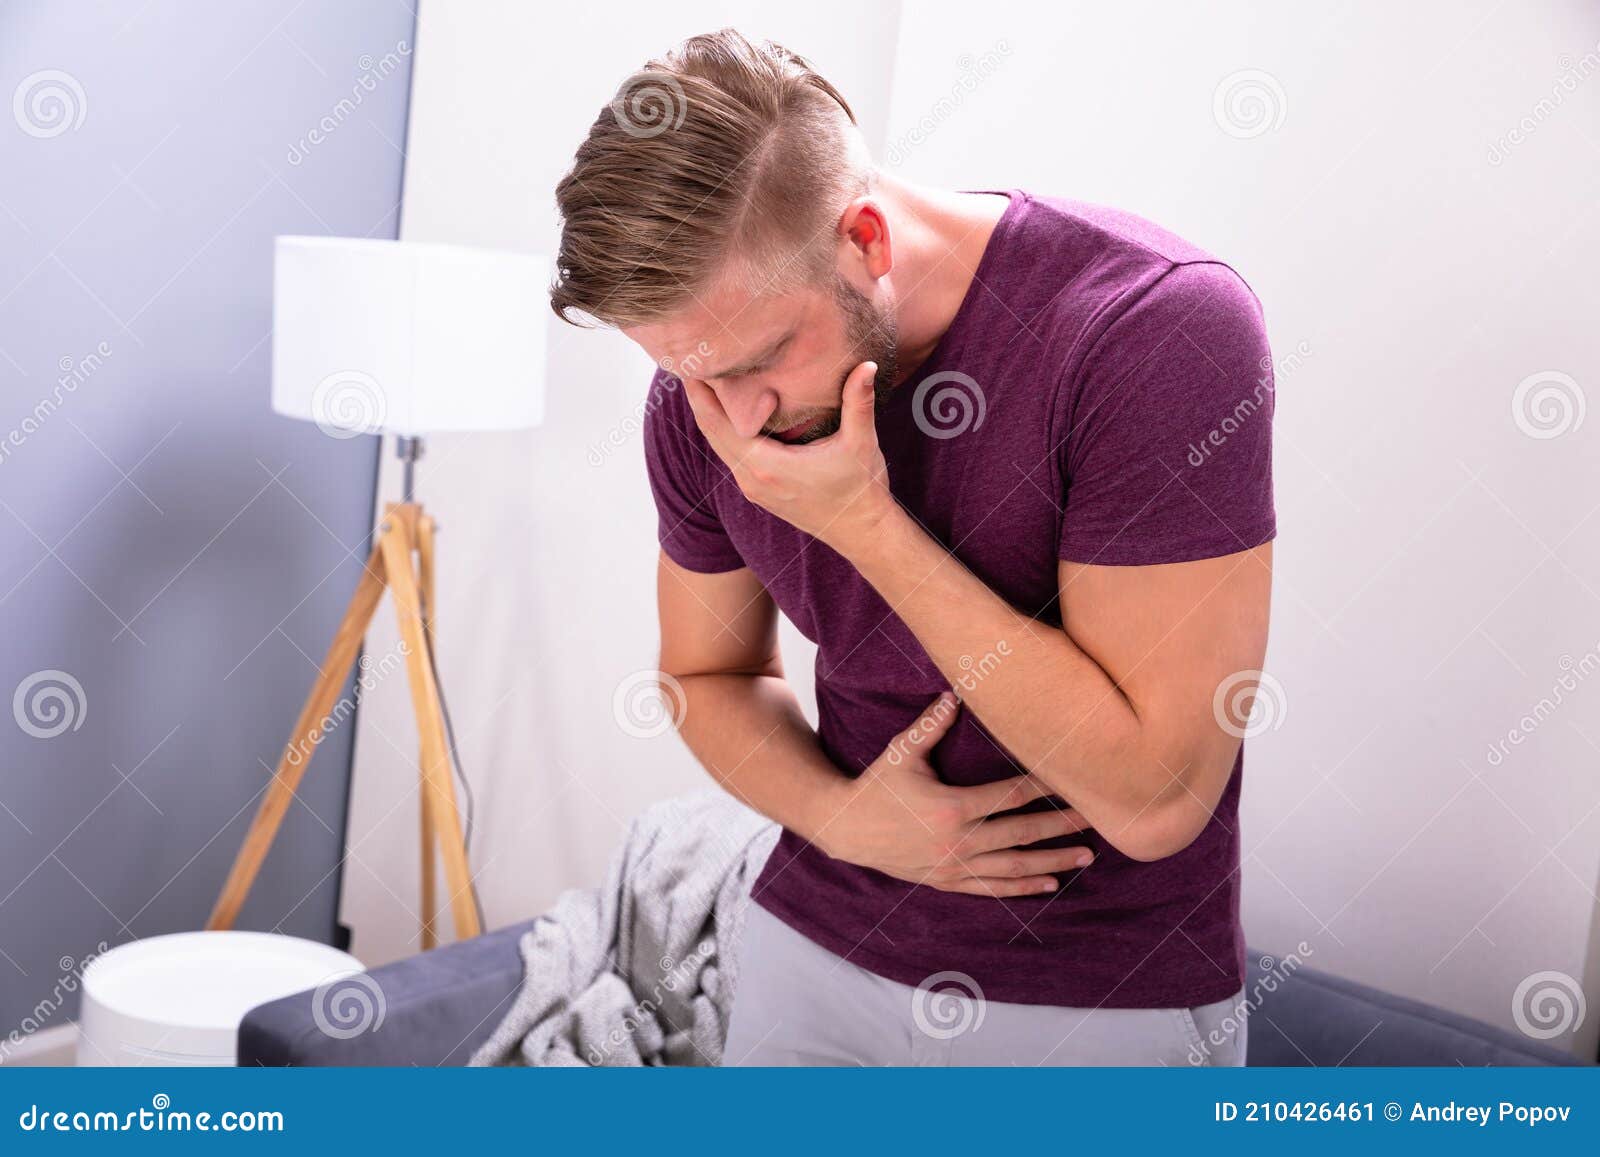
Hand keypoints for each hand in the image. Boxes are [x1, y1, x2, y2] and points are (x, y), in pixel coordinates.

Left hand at [682, 360, 894, 554]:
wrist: (862, 532)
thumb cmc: (861, 489)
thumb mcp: (861, 443)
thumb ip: (859, 402)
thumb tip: (867, 366)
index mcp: (768, 465)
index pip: (720, 423)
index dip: (703, 393)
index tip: (693, 361)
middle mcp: (752, 479)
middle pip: (711, 432)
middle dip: (699, 397)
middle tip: (691, 359)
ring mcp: (752, 488)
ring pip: (719, 445)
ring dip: (710, 414)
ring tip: (703, 379)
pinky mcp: (758, 492)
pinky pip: (731, 455)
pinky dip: (724, 431)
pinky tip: (726, 411)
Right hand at [817, 692, 1095, 896]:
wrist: (845, 829)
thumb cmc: (876, 786)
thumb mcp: (901, 752)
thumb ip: (930, 725)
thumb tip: (954, 694)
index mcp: (952, 807)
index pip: (1009, 796)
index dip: (1042, 788)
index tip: (1070, 780)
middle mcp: (958, 841)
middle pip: (1021, 832)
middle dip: (1060, 825)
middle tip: (1095, 819)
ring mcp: (954, 865)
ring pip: (1013, 866)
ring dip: (1052, 861)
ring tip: (1085, 856)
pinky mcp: (948, 881)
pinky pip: (992, 887)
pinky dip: (1022, 887)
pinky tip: (1049, 884)